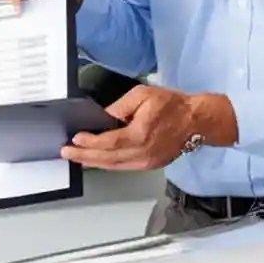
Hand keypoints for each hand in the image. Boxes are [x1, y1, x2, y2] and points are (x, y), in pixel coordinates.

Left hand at [61, 86, 199, 170]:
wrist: (196, 120)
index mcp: (139, 135)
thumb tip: (102, 117)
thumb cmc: (171, 104)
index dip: (89, 142)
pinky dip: (108, 164)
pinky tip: (98, 160)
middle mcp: (142, 153)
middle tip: (67, 153)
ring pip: (114, 166)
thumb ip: (119, 107)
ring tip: (77, 158)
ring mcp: (146, 162)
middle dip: (84, 155)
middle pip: (107, 158)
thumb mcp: (142, 95)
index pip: (108, 142)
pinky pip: (124, 167)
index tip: (75, 139)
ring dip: (94, 162)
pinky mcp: (150, 165)